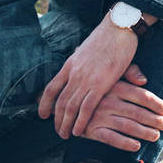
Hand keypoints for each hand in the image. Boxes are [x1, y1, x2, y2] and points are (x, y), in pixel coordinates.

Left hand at [38, 14, 138, 138]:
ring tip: (65, 135)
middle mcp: (74, 73)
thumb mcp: (91, 50)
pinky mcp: (100, 83)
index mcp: (70, 64)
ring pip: (70, 107)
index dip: (45, 103)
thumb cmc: (110, 37)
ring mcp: (86, 79)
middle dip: (56, 119)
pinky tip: (78, 130)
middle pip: (60, 102)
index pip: (51, 88)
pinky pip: (86, 107)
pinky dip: (80, 120)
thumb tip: (84, 62)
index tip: (43, 115)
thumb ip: (90, 63)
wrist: (120, 27)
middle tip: (58, 131)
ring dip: (66, 123)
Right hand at [82, 64, 162, 151]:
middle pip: (137, 112)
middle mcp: (108, 101)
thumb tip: (144, 80)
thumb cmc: (100, 85)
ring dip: (144, 132)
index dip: (156, 104)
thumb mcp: (113, 74)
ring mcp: (99, 116)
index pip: (142, 95)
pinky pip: (110, 138)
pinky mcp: (90, 130)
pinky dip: (124, 143)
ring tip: (155, 135)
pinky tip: (136, 146)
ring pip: (127, 126)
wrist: (69, 100)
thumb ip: (130, 73)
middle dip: (154, 120)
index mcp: (116, 87)